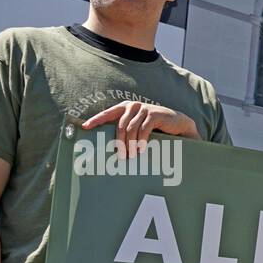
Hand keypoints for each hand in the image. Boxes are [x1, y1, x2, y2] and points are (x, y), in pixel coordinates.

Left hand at [82, 102, 197, 156]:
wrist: (177, 123)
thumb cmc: (156, 128)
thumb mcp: (139, 127)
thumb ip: (127, 130)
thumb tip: (112, 145)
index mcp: (125, 108)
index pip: (107, 114)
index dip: (95, 120)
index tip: (84, 127)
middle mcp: (132, 106)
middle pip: (120, 125)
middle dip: (119, 142)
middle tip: (120, 156)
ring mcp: (143, 109)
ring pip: (131, 128)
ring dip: (130, 144)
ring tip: (131, 156)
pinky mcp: (154, 114)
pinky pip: (144, 129)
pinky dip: (141, 141)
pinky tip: (141, 149)